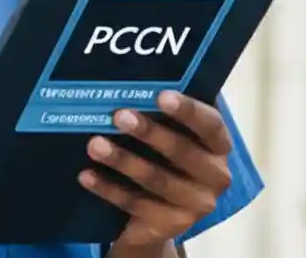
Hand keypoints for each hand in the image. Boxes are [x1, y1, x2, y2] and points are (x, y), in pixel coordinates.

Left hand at [78, 91, 231, 251]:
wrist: (158, 213)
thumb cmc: (164, 156)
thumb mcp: (170, 133)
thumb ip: (160, 111)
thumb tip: (125, 79)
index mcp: (219, 146)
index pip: (210, 125)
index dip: (188, 111)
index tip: (161, 96)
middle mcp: (215, 176)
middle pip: (182, 152)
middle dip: (149, 132)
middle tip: (119, 115)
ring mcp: (195, 205)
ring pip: (157, 180)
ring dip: (123, 160)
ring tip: (94, 144)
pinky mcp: (170, 226)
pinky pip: (135, 205)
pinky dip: (108, 188)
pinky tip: (86, 175)